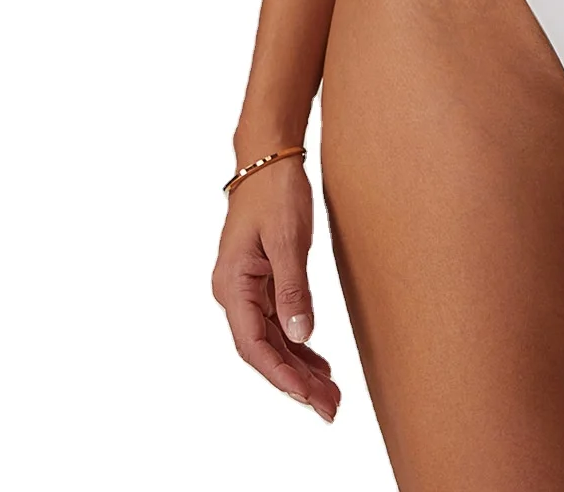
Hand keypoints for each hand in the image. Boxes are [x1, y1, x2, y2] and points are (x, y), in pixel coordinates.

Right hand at [212, 155, 340, 421]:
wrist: (267, 155)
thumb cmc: (277, 190)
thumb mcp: (290, 238)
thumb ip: (293, 288)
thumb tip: (301, 335)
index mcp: (233, 285)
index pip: (254, 346)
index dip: (281, 376)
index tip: (308, 399)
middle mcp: (233, 293)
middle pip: (263, 350)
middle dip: (295, 382)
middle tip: (331, 408)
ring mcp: (245, 288)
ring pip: (271, 339)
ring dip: (298, 366)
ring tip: (330, 393)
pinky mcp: (260, 279)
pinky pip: (276, 321)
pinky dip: (296, 342)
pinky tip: (317, 361)